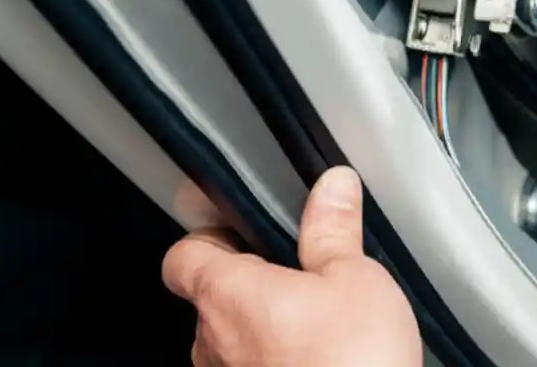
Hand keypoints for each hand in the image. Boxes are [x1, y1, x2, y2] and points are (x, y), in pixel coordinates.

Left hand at [162, 167, 421, 366]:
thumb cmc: (350, 362)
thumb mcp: (354, 279)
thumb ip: (334, 230)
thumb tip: (333, 188)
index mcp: (227, 294)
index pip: (182, 256)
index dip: (207, 238)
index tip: (237, 230)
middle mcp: (214, 343)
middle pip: (210, 300)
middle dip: (250, 286)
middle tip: (297, 275)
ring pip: (232, 343)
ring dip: (264, 330)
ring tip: (316, 322)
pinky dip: (277, 361)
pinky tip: (319, 358)